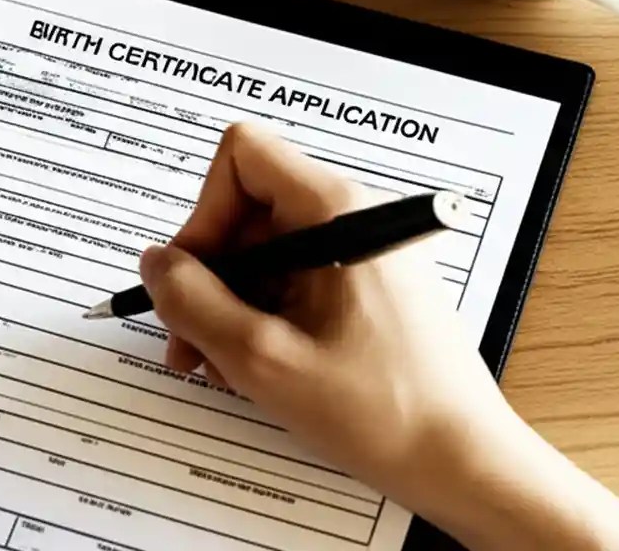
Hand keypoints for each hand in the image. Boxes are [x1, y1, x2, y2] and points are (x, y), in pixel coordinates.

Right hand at [141, 122, 618, 550]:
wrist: (462, 462)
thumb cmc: (384, 410)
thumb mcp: (262, 357)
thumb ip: (193, 302)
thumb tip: (156, 264)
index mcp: (336, 213)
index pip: (242, 156)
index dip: (203, 212)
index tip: (192, 277)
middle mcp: (352, 219)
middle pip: (246, 211)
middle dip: (207, 276)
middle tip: (188, 340)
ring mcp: (361, 254)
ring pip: (264, 254)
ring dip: (229, 307)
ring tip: (224, 368)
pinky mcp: (365, 288)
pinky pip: (293, 283)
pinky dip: (263, 320)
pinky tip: (258, 369)